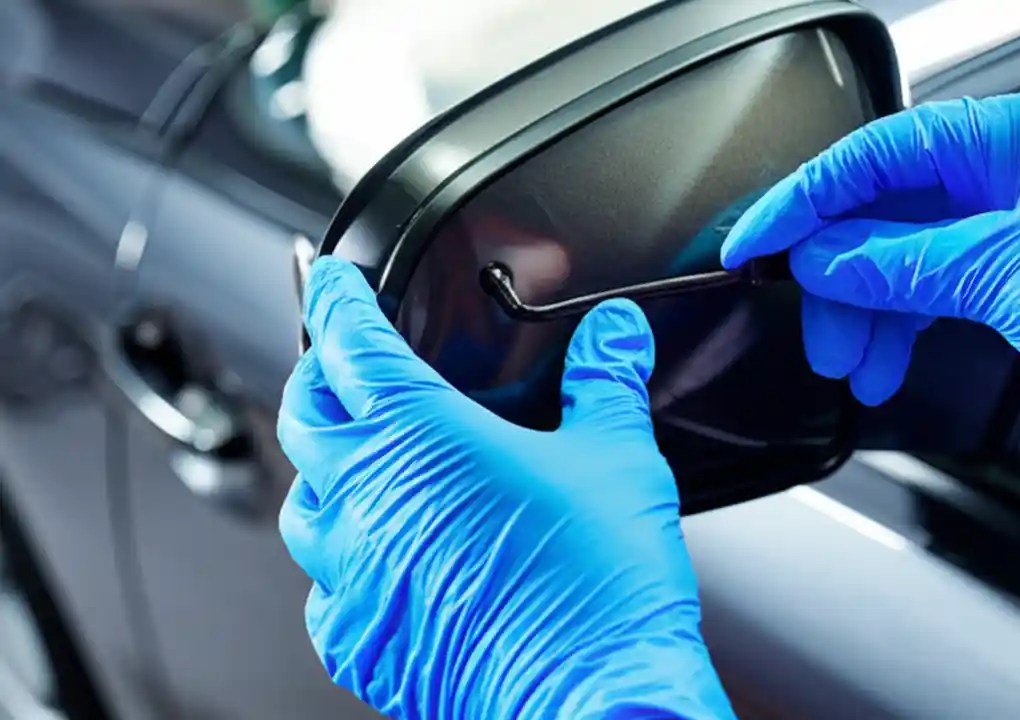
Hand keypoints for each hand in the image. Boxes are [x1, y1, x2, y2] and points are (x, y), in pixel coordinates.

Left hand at [277, 258, 733, 718]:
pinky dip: (344, 560)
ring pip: (303, 503)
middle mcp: (369, 500)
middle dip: (319, 377)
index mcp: (419, 437)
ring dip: (325, 470)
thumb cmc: (599, 584)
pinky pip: (325, 588)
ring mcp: (354, 575)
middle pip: (306, 415)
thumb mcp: (617, 458)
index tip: (328, 282)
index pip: (349, 343)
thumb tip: (615, 333)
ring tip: (360, 461)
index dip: (334, 300)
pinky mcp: (362, 639)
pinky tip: (382, 559)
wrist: (594, 696)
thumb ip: (605, 380)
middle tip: (343, 363)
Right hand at [722, 89, 1019, 468]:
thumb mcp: (1010, 278)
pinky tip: (885, 361)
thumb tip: (823, 259)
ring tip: (850, 363)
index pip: (878, 154)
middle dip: (839, 273)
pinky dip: (902, 322)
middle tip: (814, 326)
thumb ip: (903, 264)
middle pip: (882, 209)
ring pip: (899, 253)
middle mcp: (1008, 168)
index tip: (758, 242)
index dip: (807, 200)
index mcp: (1015, 138)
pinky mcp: (1012, 264)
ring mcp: (1009, 217)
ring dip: (867, 310)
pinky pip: (930, 283)